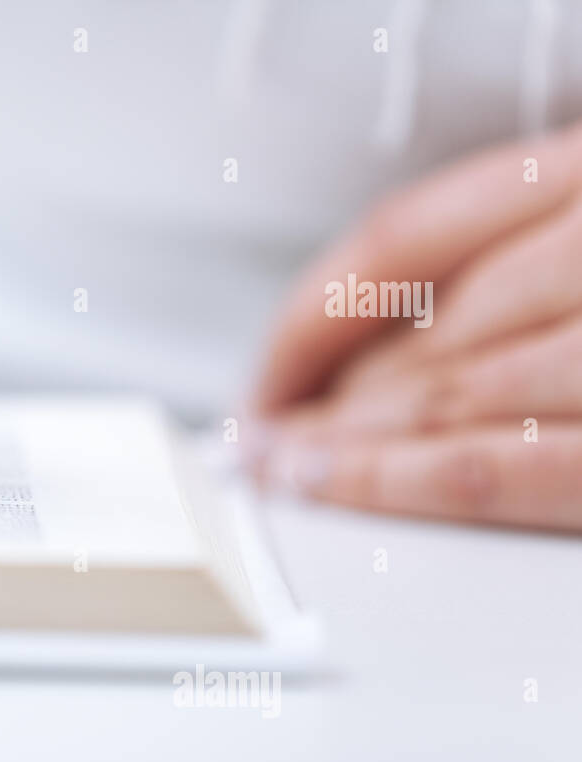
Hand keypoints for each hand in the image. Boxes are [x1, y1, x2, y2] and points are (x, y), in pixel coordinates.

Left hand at [248, 127, 581, 530]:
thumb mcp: (580, 227)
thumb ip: (511, 262)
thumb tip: (384, 345)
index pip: (400, 241)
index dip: (309, 317)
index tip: (269, 368)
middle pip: (408, 329)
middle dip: (317, 396)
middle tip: (260, 438)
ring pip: (433, 396)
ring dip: (336, 441)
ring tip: (279, 469)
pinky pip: (489, 467)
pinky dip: (393, 481)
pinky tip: (332, 485)